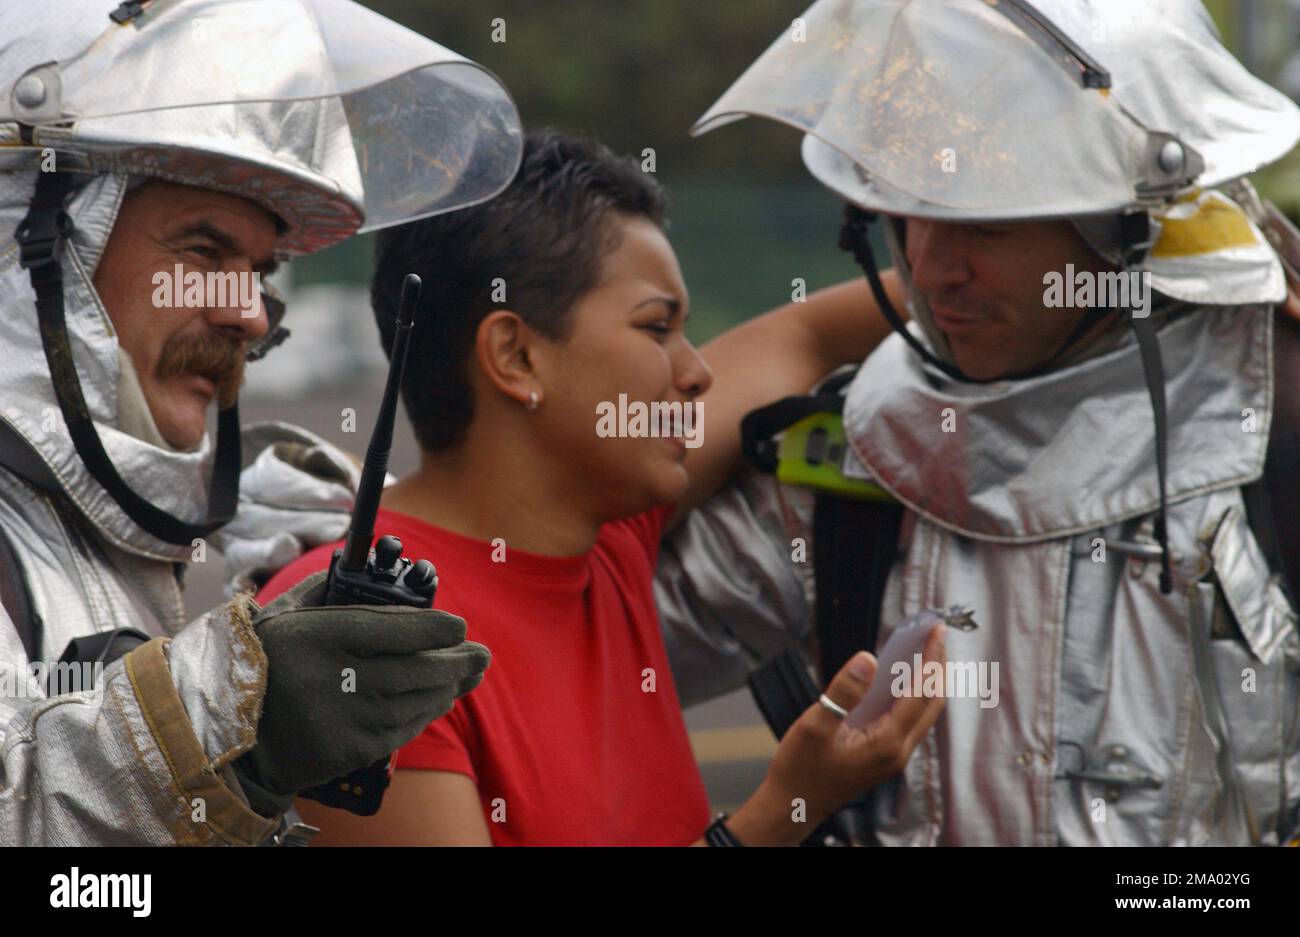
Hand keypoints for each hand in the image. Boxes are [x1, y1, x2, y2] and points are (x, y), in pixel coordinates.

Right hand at [231, 572, 489, 815]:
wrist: (226, 734)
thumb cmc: (258, 664)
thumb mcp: (278, 616)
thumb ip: (322, 590)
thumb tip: (360, 567)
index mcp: (319, 636)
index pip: (394, 628)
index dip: (434, 627)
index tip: (458, 625)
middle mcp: (334, 677)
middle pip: (416, 668)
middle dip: (457, 661)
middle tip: (481, 654)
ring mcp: (343, 718)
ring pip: (415, 700)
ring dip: (448, 688)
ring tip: (468, 674)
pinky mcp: (347, 750)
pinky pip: (401, 730)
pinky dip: (426, 713)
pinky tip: (439, 700)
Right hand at [763, 625, 946, 826]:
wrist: (793, 805)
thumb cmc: (800, 770)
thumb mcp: (814, 726)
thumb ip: (843, 692)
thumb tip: (868, 660)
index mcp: (887, 743)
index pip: (921, 692)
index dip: (931, 659)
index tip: (936, 631)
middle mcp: (898, 751)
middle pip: (931, 702)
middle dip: (937, 666)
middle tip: (934, 635)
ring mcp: (893, 756)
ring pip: (923, 712)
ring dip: (927, 680)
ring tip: (923, 651)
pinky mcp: (885, 756)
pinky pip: (909, 719)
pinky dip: (912, 694)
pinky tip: (899, 679)